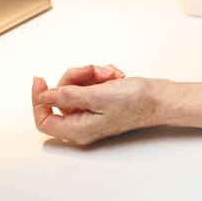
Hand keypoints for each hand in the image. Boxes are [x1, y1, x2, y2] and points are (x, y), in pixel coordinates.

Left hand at [32, 64, 160, 145]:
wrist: (162, 98)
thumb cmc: (138, 102)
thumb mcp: (98, 95)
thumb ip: (68, 95)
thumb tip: (45, 95)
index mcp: (78, 129)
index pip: (44, 119)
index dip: (39, 99)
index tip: (41, 80)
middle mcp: (83, 123)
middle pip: (62, 97)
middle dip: (76, 79)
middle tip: (91, 71)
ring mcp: (94, 112)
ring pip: (77, 88)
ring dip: (92, 75)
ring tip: (109, 75)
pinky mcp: (103, 102)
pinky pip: (91, 85)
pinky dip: (101, 77)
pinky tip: (115, 77)